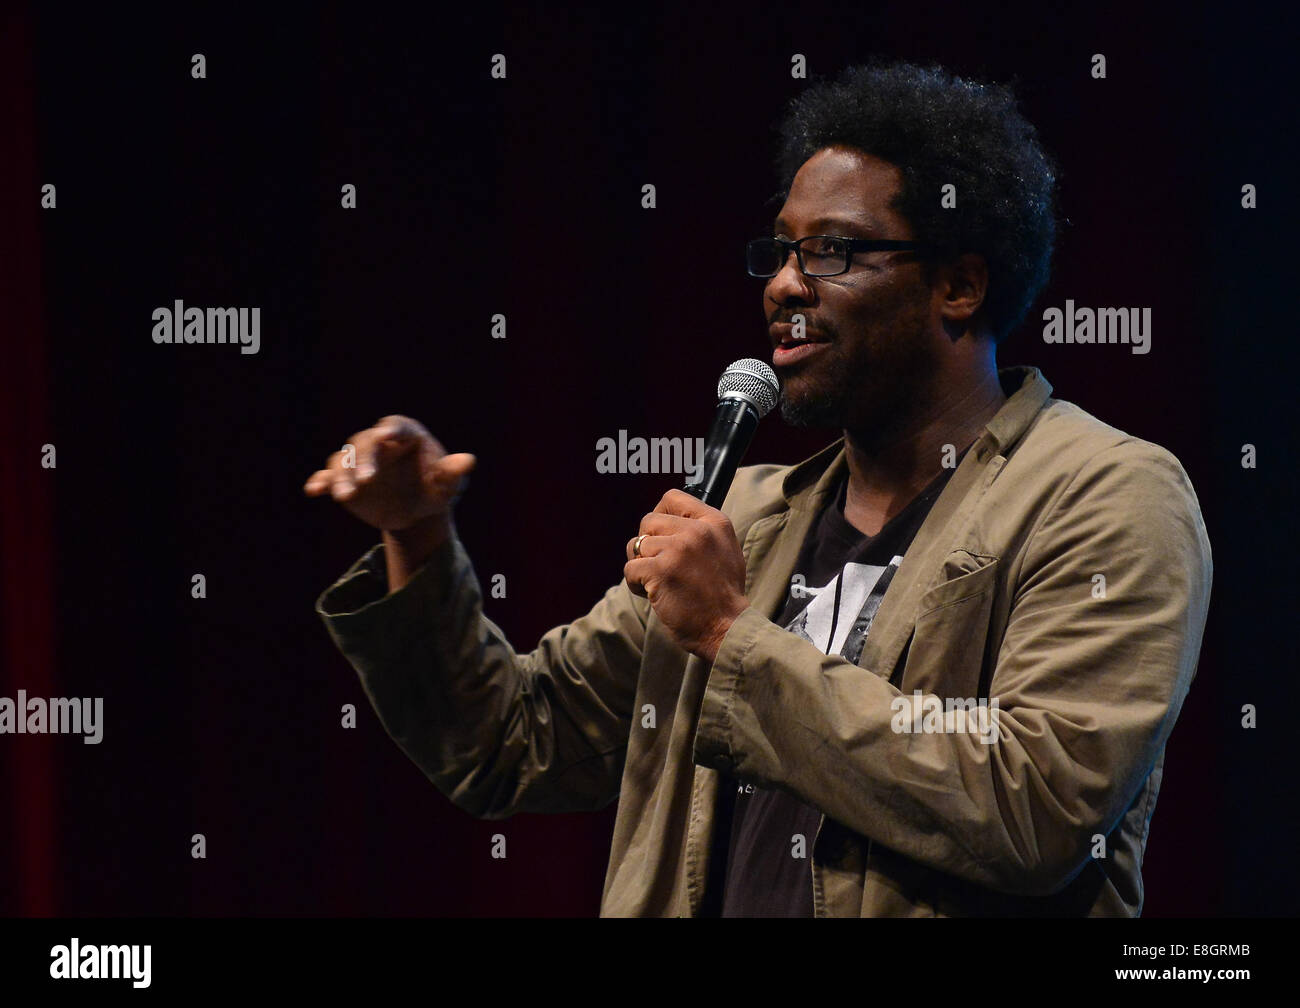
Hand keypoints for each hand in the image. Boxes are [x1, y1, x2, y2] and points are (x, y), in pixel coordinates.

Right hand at [303, 415, 475, 532]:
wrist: (416, 512)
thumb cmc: (435, 490)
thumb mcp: (447, 485)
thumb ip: (453, 472)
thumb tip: (468, 461)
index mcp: (405, 435)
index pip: (395, 425)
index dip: (390, 429)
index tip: (385, 435)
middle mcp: (378, 443)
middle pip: (364, 443)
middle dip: (363, 459)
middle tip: (367, 480)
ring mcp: (359, 461)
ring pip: (342, 460)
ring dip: (341, 475)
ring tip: (344, 495)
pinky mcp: (345, 479)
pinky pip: (328, 476)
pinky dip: (321, 481)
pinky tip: (314, 490)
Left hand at [624, 489, 749, 663]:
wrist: (727, 628)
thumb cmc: (723, 595)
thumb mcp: (726, 550)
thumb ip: (702, 530)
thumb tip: (669, 519)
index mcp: (714, 522)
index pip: (672, 498)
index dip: (659, 515)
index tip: (660, 535)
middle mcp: (697, 531)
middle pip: (648, 521)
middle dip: (646, 544)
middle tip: (658, 566)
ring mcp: (678, 549)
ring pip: (636, 545)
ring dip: (640, 566)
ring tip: (657, 583)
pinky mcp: (661, 571)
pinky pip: (630, 569)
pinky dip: (634, 584)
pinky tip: (651, 595)